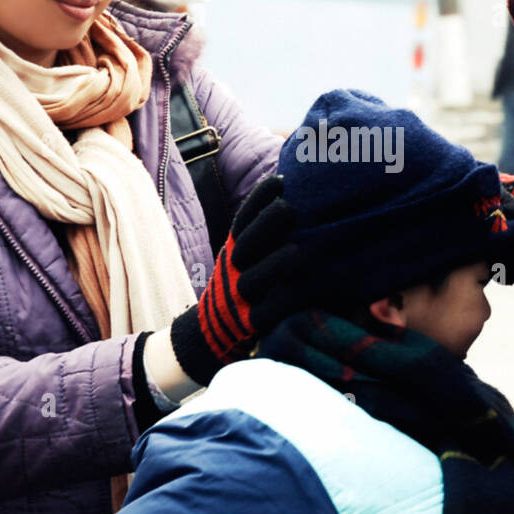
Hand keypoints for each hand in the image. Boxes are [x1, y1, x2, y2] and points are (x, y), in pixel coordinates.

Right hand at [169, 174, 307, 385]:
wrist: (212, 333)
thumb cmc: (242, 284)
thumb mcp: (244, 256)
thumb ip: (263, 234)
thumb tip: (295, 197)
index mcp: (234, 249)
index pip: (243, 220)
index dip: (259, 199)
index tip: (280, 180)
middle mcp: (233, 270)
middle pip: (245, 243)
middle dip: (266, 224)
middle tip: (289, 207)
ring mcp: (239, 297)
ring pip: (253, 279)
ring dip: (274, 264)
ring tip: (297, 250)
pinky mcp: (252, 323)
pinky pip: (266, 313)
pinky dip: (283, 303)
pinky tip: (302, 293)